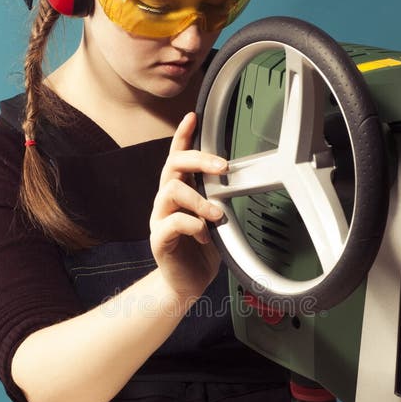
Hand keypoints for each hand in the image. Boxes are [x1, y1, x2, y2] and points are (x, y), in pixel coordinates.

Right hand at [150, 112, 227, 302]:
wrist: (186, 284)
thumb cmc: (201, 251)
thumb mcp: (216, 219)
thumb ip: (220, 199)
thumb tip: (241, 180)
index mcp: (179, 193)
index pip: (176, 157)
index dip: (183, 136)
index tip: (193, 117)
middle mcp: (165, 202)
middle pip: (172, 166)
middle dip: (198, 160)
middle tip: (222, 167)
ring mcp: (160, 219)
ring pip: (171, 191)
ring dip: (199, 199)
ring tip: (216, 214)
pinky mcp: (159, 240)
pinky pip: (171, 223)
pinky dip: (192, 225)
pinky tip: (204, 234)